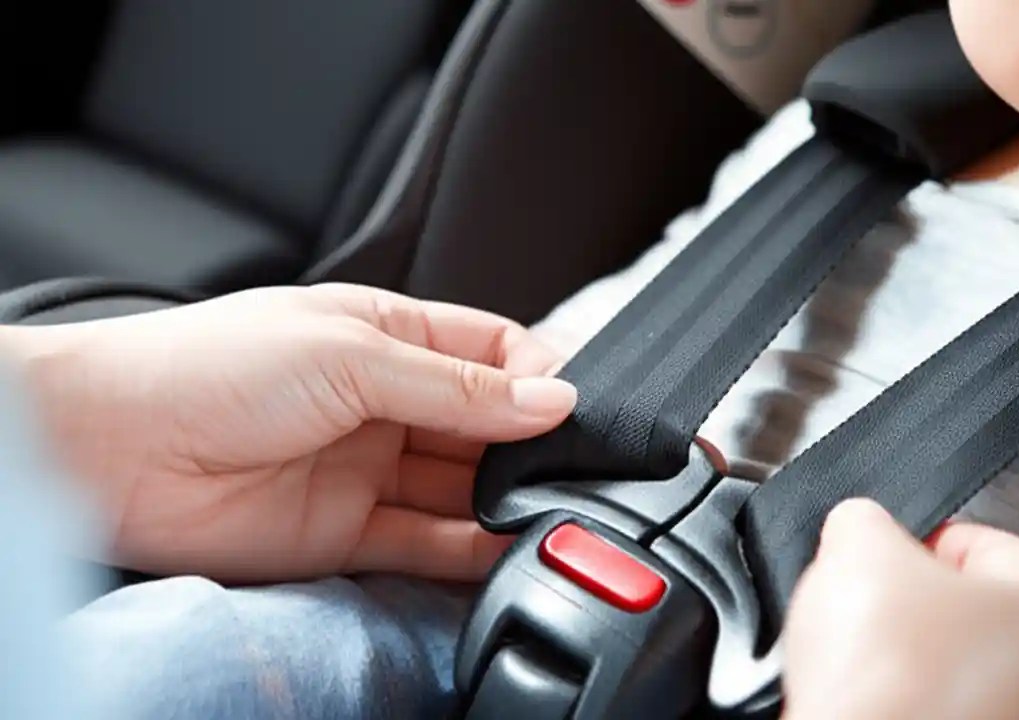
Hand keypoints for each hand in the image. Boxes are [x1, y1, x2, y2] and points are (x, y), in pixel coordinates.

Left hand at [9, 284, 576, 582]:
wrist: (108, 446)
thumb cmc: (205, 367)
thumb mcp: (351, 352)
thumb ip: (457, 387)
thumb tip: (550, 399)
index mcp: (388, 333)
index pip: (493, 349)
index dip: (538, 374)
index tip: (572, 402)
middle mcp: (385, 401)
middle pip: (486, 422)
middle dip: (529, 441)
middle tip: (568, 459)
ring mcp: (368, 467)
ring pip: (463, 487)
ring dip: (506, 497)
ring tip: (545, 504)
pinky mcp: (348, 532)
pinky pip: (427, 543)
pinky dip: (470, 550)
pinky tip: (505, 544)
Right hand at [782, 500, 1018, 719]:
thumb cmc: (886, 674)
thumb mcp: (859, 548)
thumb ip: (866, 522)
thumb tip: (860, 529)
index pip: (988, 544)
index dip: (920, 538)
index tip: (880, 551)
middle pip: (967, 612)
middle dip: (905, 602)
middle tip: (859, 602)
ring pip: (946, 672)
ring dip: (896, 663)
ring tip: (853, 665)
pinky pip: (927, 715)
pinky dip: (894, 709)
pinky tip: (862, 707)